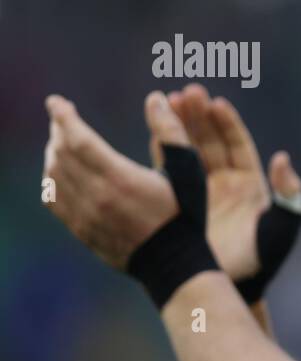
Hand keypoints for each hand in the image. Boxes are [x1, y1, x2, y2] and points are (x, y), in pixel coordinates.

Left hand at [42, 94, 181, 269]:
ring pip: (53, 176)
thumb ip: (171, 131)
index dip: (63, 117)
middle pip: (61, 154)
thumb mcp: (188, 170)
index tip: (56, 102)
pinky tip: (59, 172)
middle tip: (63, 119)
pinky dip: (51, 179)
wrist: (175, 263)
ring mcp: (86, 216)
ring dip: (53, 153)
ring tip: (62, 143)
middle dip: (59, 131)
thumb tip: (157, 97)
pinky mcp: (81, 230)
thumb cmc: (185, 213)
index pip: (78, 139)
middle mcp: (97, 197)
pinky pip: (53, 199)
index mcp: (121, 179)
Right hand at [161, 84, 300, 281]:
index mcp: (250, 185)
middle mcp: (225, 184)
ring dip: (178, 128)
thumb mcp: (280, 230)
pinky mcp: (180, 204)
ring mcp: (200, 193)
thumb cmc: (261, 263)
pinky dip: (162, 152)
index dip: (227, 124)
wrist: (231, 290)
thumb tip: (282, 159)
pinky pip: (169, 172)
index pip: (237, 145)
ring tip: (165, 101)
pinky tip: (152, 132)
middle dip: (199, 116)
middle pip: (210, 142)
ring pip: (188, 152)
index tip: (216, 102)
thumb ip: (288, 196)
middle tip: (186, 91)